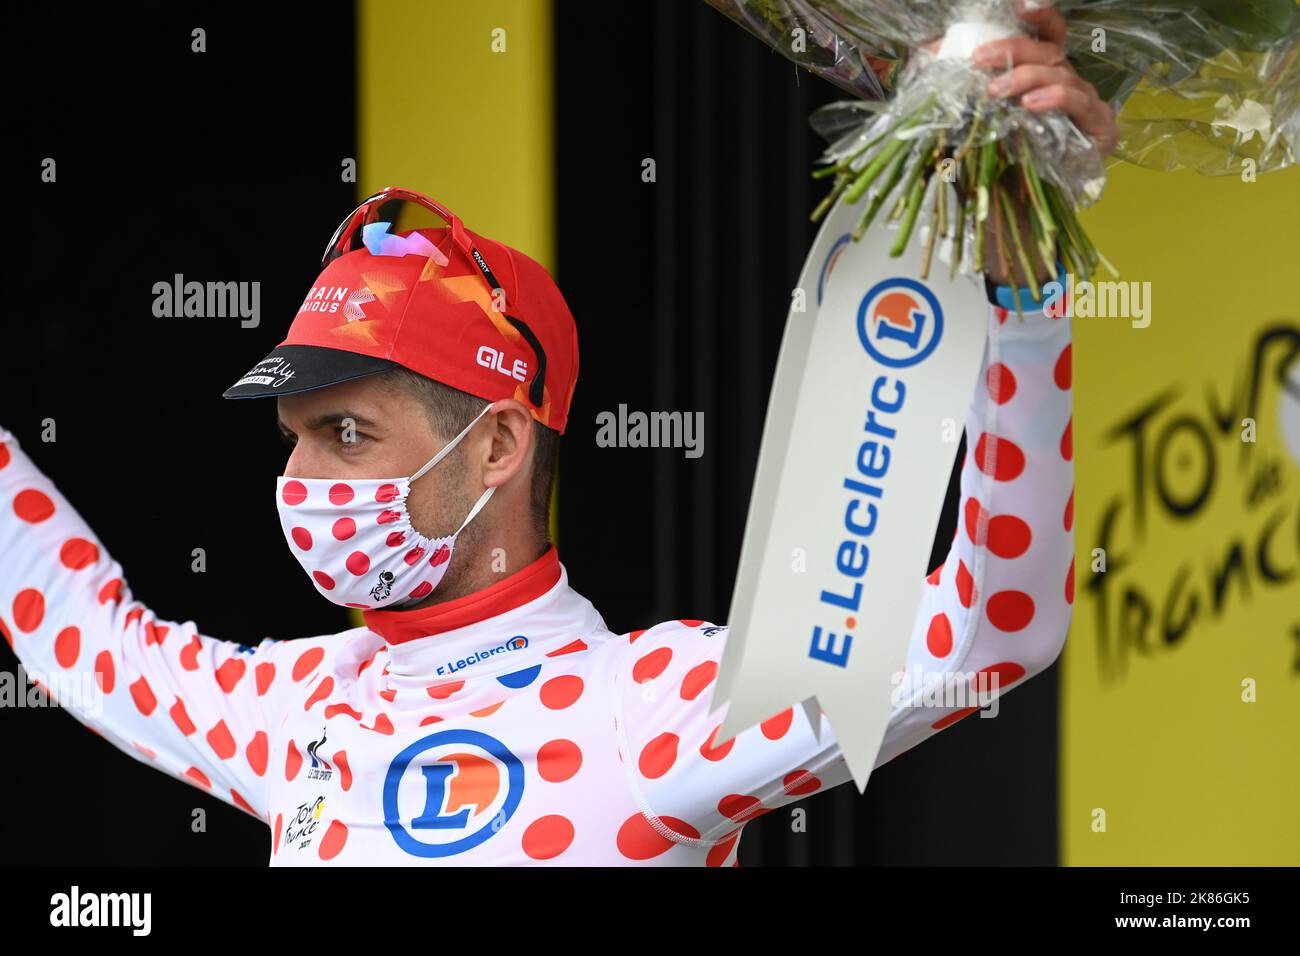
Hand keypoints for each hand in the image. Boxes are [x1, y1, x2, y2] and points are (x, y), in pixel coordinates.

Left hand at [970, 1, 1117, 285]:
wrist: (1009, 219)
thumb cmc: (994, 169)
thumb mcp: (968, 122)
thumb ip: (954, 88)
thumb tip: (926, 55)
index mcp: (1039, 77)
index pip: (1046, 34)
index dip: (1037, 15)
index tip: (1017, 4)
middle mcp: (1066, 86)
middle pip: (1050, 51)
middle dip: (1014, 49)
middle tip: (979, 58)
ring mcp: (1085, 108)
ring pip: (1064, 75)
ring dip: (1026, 77)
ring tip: (996, 91)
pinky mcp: (1099, 133)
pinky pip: (1082, 106)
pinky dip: (1056, 99)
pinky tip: (1032, 104)